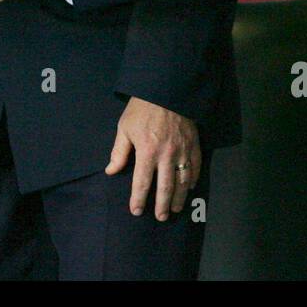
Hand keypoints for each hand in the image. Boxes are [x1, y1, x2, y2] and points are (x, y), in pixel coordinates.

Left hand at [105, 97, 200, 220]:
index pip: (142, 182)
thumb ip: (119, 152)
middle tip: (160, 218)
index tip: (136, 211)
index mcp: (147, 151)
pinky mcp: (193, 144)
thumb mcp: (125, 127)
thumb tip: (111, 171)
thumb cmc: (142, 108)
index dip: (138, 199)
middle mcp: (166, 155)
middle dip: (161, 205)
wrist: (166, 89)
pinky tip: (189, 187)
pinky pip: (195, 166)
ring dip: (179, 197)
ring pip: (182, 180)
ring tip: (175, 208)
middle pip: (164, 187)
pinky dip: (192, 179)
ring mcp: (182, 150)